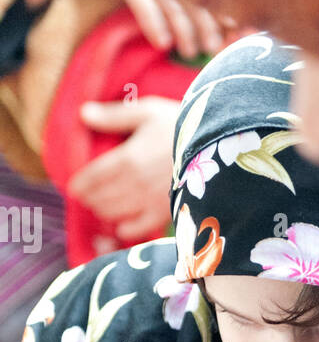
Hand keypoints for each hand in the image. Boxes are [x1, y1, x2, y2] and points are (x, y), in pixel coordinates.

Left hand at [67, 95, 178, 241]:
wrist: (221, 145)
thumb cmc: (183, 124)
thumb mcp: (148, 111)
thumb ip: (114, 116)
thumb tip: (83, 114)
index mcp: (128, 159)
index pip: (93, 178)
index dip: (80, 184)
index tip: (75, 187)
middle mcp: (136, 184)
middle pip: (101, 198)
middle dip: (90, 199)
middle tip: (88, 197)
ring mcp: (151, 201)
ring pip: (115, 214)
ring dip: (104, 212)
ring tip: (101, 207)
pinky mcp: (167, 213)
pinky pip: (139, 229)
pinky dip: (126, 229)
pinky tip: (122, 225)